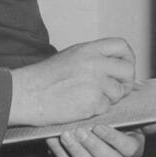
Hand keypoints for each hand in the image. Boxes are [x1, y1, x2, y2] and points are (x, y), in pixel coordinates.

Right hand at [8, 38, 135, 126]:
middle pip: (128, 69)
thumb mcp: (71, 56)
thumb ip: (94, 58)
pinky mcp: (93, 101)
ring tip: (90, 98)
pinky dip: (97, 110)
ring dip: (109, 98)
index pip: (122, 46)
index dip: (128, 58)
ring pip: (119, 92)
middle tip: (118, 89)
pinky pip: (106, 107)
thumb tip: (115, 66)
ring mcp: (96, 82)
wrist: (27, 94)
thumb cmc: (44, 78)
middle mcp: (95, 62)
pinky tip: (82, 106)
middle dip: (126, 82)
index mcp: (89, 49)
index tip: (124, 68)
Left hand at [45, 124, 152, 156]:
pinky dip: (62, 156)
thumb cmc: (117, 130)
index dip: (113, 138)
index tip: (99, 125)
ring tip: (65, 135)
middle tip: (79, 130)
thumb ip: (140, 120)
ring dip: (76, 152)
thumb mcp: (130, 123)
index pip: (128, 149)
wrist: (101, 146)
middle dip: (93, 146)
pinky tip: (53, 142)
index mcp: (134, 152)